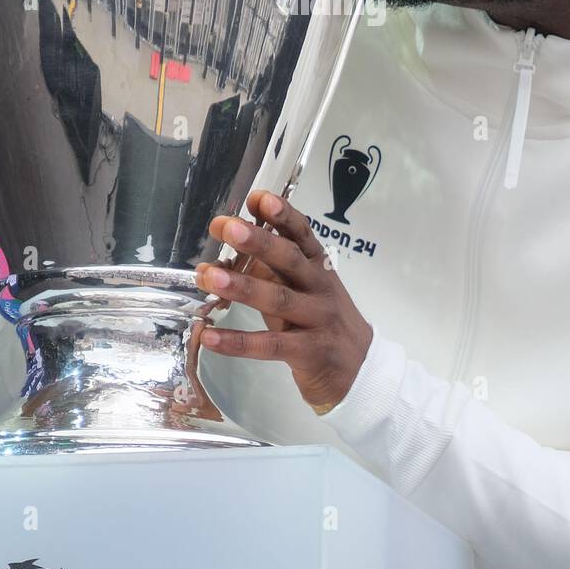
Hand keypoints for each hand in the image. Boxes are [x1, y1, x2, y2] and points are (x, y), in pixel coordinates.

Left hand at [196, 190, 372, 415]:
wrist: (361, 370)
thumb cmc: (322, 321)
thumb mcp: (303, 288)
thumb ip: (273, 267)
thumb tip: (231, 243)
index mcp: (318, 266)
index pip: (302, 233)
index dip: (282, 214)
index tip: (257, 198)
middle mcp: (320, 288)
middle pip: (290, 260)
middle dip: (258, 241)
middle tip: (227, 227)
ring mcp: (317, 320)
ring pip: (278, 300)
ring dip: (241, 286)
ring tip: (207, 276)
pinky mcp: (308, 353)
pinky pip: (270, 346)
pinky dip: (237, 342)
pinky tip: (208, 336)